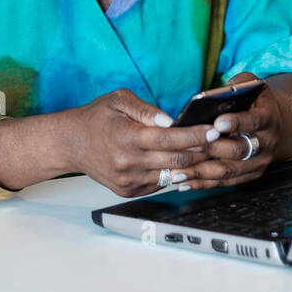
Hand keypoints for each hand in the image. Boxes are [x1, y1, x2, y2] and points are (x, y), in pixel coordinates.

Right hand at [65, 88, 215, 196]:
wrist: (72, 144)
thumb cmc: (97, 118)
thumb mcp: (118, 100)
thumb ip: (146, 110)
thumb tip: (171, 121)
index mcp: (128, 137)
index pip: (170, 139)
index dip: (195, 136)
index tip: (213, 130)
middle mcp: (129, 162)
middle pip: (176, 160)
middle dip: (202, 152)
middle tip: (220, 143)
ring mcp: (129, 180)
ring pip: (171, 176)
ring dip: (193, 167)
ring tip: (211, 156)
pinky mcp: (129, 191)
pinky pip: (160, 184)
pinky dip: (175, 175)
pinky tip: (186, 165)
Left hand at [180, 85, 281, 189]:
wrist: (274, 122)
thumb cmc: (254, 100)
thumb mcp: (249, 85)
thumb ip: (233, 87)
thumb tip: (208, 98)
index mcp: (267, 118)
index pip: (253, 121)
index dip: (235, 123)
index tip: (217, 123)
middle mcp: (266, 143)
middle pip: (238, 150)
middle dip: (211, 149)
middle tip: (188, 148)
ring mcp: (258, 163)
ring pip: (228, 170)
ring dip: (201, 172)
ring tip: (177, 172)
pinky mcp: (249, 176)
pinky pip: (225, 183)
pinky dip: (203, 183)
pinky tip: (184, 182)